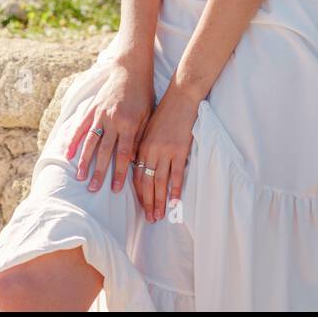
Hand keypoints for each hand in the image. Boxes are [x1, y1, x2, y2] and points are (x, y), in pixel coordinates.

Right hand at [65, 59, 153, 196]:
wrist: (131, 71)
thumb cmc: (144, 95)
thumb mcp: (148, 116)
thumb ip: (140, 137)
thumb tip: (133, 161)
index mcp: (130, 124)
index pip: (124, 154)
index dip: (120, 172)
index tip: (116, 188)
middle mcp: (114, 121)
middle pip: (105, 152)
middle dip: (99, 172)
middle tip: (94, 189)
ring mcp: (101, 115)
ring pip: (91, 142)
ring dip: (84, 161)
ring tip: (80, 177)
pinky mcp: (92, 109)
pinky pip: (81, 127)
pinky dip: (73, 140)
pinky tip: (67, 153)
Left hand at [133, 84, 199, 222]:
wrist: (181, 97)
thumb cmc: (165, 112)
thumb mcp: (148, 128)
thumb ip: (143, 146)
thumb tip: (138, 165)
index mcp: (141, 146)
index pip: (136, 175)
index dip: (138, 194)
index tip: (141, 207)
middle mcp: (150, 151)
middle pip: (146, 182)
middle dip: (147, 202)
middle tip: (150, 218)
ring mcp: (165, 151)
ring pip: (160, 181)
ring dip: (159, 201)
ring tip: (160, 215)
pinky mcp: (180, 149)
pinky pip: (177, 174)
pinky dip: (176, 189)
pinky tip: (176, 201)